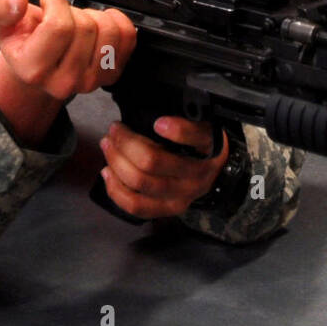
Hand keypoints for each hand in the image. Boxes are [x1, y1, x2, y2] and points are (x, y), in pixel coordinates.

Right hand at [0, 0, 136, 103]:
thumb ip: (1, 8)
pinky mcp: (112, 74)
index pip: (59, 26)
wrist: (38, 66)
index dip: (56, 4)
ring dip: (95, 16)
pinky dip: (117, 21)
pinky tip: (98, 25)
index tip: (49, 4)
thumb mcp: (1, 24)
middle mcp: (64, 82)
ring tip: (78, 22)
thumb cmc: (23, 43)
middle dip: (74, 11)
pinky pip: (127, 37)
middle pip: (85, 27)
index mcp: (34, 70)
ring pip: (109, 31)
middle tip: (62, 17)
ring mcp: (91, 80)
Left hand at [100, 118, 229, 219]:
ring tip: (108, 146)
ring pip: (141, 183)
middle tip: (115, 129)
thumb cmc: (203, 145)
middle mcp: (196, 174)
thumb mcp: (204, 124)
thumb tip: (150, 116)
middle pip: (153, 161)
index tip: (159, 123)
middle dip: (126, 143)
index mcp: (209, 147)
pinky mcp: (168, 209)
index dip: (177, 131)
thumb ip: (184, 119)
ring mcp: (182, 196)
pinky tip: (108, 173)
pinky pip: (136, 206)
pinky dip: (116, 190)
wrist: (219, 173)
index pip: (197, 137)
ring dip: (117, 163)